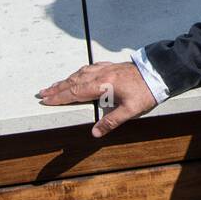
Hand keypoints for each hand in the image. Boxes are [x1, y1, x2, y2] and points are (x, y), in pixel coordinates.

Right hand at [37, 61, 157, 137]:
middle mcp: (101, 74)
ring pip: (80, 73)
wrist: (159, 72)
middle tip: (42, 93)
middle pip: (74, 82)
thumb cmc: (146, 92)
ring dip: (66, 80)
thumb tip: (95, 133)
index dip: (60, 97)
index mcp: (103, 86)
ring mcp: (106, 68)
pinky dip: (79, 72)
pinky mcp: (112, 66)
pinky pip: (91, 68)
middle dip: (57, 89)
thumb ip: (111, 122)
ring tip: (54, 85)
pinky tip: (78, 73)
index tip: (46, 101)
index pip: (76, 93)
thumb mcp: (131, 110)